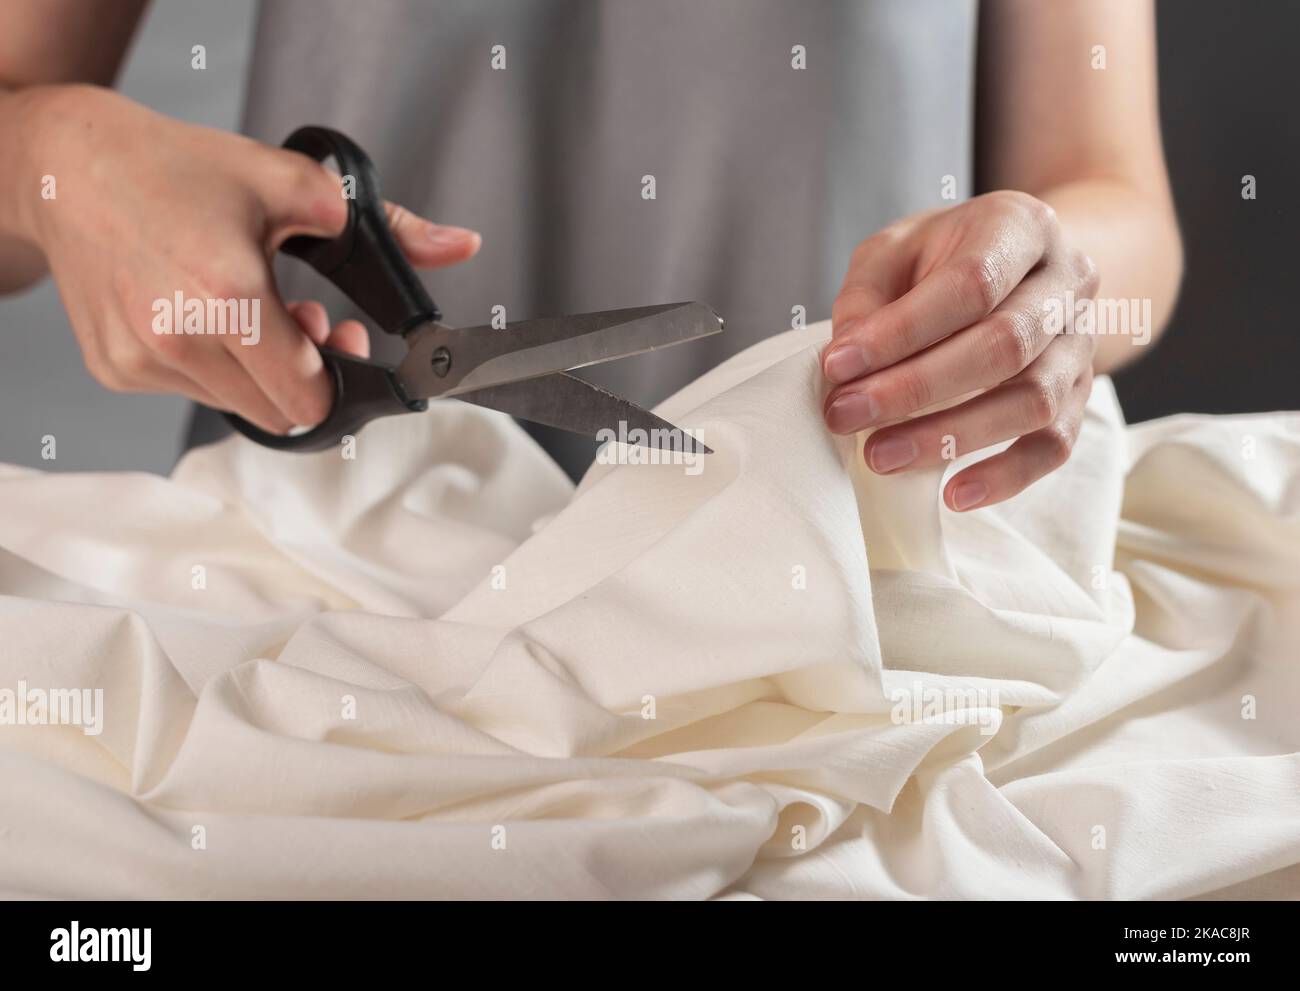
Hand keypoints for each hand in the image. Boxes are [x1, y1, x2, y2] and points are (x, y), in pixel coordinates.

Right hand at [22, 85, 479, 433]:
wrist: (67, 168)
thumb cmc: (178, 171)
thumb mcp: (294, 184)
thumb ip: (387, 229)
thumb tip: (463, 245)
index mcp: (226, 296)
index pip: (309, 399)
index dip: (340, 378)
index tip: (345, 340)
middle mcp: (176, 339)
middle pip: (280, 413)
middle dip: (308, 377)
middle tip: (307, 320)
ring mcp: (140, 361)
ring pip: (237, 408)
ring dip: (260, 373)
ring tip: (251, 309)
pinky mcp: (115, 370)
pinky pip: (192, 394)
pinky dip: (215, 367)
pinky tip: (206, 316)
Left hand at [822, 190, 1098, 510]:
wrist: (1020, 266)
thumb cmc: (945, 258)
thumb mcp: (895, 251)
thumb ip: (867, 296)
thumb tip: (846, 361)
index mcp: (1022, 227)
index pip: (970, 284)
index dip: (901, 331)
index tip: (837, 365)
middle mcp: (1067, 281)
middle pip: (1003, 346)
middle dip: (915, 389)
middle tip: (845, 416)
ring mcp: (1081, 342)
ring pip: (1032, 400)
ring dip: (949, 437)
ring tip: (879, 456)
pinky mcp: (1079, 396)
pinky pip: (1054, 445)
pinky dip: (1005, 475)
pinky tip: (952, 494)